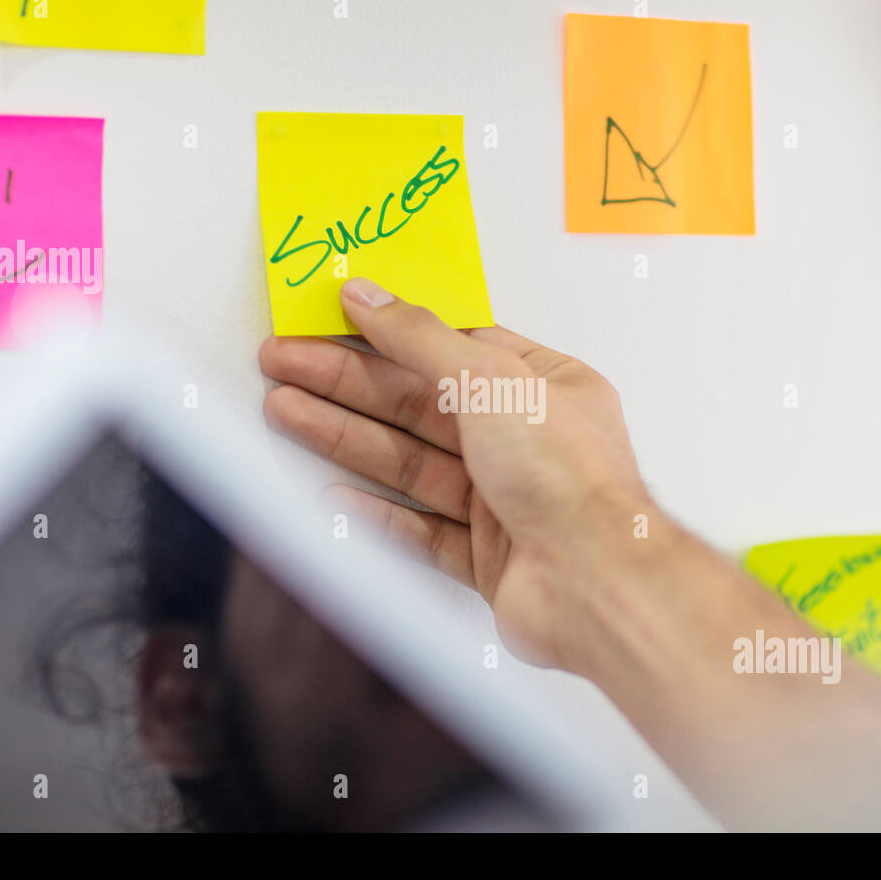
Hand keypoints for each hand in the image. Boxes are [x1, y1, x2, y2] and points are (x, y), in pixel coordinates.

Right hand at [259, 278, 651, 670]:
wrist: (596, 582)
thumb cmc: (571, 479)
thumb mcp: (492, 380)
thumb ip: (422, 338)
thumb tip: (372, 298)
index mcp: (546, 387)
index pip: (452, 348)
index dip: (388, 333)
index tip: (331, 319)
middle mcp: (527, 441)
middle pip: (419, 405)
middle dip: (347, 383)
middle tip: (284, 364)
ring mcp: (506, 500)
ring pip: (412, 463)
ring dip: (346, 436)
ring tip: (285, 410)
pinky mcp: (489, 557)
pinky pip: (420, 528)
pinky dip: (376, 511)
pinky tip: (333, 494)